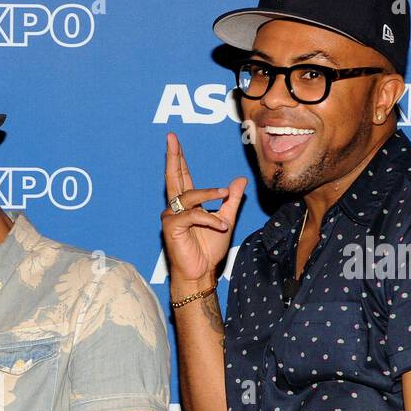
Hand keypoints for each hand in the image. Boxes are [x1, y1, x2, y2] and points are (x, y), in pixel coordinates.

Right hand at [160, 131, 245, 285]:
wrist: (201, 272)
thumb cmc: (209, 250)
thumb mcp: (226, 219)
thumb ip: (231, 200)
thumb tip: (239, 180)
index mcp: (187, 204)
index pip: (182, 175)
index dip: (179, 158)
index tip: (174, 140)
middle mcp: (176, 207)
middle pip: (174, 177)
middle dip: (173, 157)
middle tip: (171, 138)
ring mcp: (172, 216)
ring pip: (190, 195)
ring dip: (210, 194)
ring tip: (225, 196)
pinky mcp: (172, 227)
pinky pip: (193, 215)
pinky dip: (210, 218)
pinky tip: (221, 226)